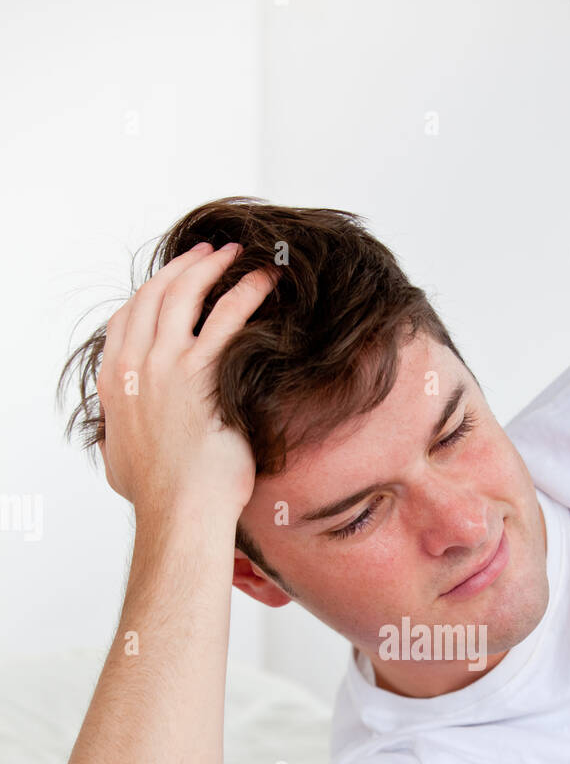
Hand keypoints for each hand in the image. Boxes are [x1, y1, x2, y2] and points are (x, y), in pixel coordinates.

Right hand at [96, 242, 276, 520]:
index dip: (150, 293)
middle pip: (154, 295)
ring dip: (212, 268)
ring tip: (236, 255)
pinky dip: (245, 292)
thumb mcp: (119, 462)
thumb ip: (118, 438)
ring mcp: (167, 366)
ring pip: (186, 295)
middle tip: (208, 252)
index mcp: (113, 382)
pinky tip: (262, 282)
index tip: (171, 281)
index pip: (126, 320)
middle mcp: (135, 365)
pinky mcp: (203, 373)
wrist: (180, 510)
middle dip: (183, 266)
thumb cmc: (157, 497)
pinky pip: (227, 318)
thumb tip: (119, 440)